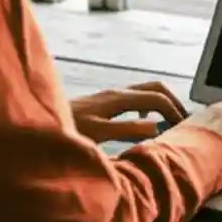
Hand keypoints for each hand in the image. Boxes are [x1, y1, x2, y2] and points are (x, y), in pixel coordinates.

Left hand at [71, 81, 188, 142]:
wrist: (37, 125)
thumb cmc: (66, 132)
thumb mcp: (97, 134)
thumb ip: (126, 130)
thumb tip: (156, 126)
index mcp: (118, 99)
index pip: (157, 99)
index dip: (174, 112)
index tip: (183, 129)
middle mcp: (117, 93)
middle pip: (156, 88)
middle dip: (173, 102)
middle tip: (184, 122)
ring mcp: (111, 95)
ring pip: (147, 91)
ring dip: (163, 103)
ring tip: (171, 122)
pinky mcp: (105, 102)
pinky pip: (137, 98)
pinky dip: (150, 106)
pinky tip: (145, 123)